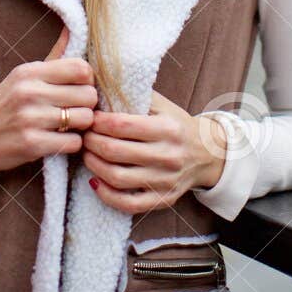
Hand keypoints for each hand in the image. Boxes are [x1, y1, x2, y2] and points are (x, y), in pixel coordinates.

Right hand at [0, 24, 97, 178]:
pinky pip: (73, 143)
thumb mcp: (21, 77)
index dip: (87, 81)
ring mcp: (31, 118)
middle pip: (88, 95)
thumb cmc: (1, 106)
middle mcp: (30, 91)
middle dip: (86, 106)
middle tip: (73, 112)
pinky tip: (57, 141)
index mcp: (30, 72)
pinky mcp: (31, 144)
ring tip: (66, 127)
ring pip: (84, 119)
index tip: (78, 90)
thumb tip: (72, 30)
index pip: (81, 68)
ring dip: (80, 127)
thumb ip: (52, 59)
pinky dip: (70, 144)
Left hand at [80, 89, 228, 211]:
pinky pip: (128, 204)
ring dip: (94, 165)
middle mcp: (168, 156)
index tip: (90, 118)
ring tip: (87, 154)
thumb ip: (135, 96)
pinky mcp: (163, 199)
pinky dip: (106, 195)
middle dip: (92, 142)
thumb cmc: (177, 125)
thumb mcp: (163, 105)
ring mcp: (165, 181)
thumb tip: (99, 87)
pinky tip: (95, 182)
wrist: (207, 154)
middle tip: (85, 136)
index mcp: (167, 129)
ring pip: (118, 178)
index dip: (98, 122)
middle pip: (115, 152)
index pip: (122, 125)